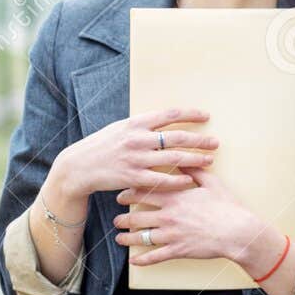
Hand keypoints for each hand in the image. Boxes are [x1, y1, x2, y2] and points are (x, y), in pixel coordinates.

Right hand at [58, 107, 217, 200]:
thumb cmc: (101, 146)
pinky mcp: (133, 177)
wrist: (79, 167)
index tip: (206, 116)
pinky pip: (162, 179)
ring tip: (210, 160)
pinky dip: (178, 179)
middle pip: (177, 137)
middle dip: (199, 140)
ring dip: (195, 159)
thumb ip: (142, 126)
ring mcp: (136, 159)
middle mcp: (137, 139)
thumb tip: (164, 121)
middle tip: (215, 143)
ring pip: (173, 158)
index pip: (169, 114)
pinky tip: (191, 180)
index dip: (190, 114)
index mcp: (135, 123)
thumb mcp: (120, 128)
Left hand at [113, 166, 259, 266]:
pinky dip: (142, 260)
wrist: (237, 231)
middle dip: (123, 218)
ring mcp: (172, 234)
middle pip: (137, 216)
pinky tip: (134, 261)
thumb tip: (182, 159)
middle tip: (116, 219)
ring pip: (141, 237)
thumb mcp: (211, 182)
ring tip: (120, 238)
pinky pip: (155, 256)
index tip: (121, 195)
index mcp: (175, 197)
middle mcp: (168, 215)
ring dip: (127, 238)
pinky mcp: (178, 250)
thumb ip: (193, 171)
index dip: (129, 194)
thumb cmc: (227, 206)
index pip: (144, 193)